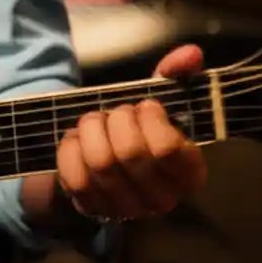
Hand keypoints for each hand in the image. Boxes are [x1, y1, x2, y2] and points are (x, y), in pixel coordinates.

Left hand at [55, 44, 208, 221]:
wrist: (98, 160)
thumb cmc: (134, 129)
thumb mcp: (154, 101)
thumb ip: (174, 75)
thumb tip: (191, 53)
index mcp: (188, 172)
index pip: (167, 148)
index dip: (149, 118)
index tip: (144, 107)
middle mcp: (162, 198)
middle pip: (130, 152)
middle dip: (116, 120)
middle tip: (115, 113)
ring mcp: (127, 208)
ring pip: (101, 163)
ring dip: (91, 130)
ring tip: (95, 123)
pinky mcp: (93, 209)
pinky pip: (76, 176)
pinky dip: (71, 148)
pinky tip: (77, 141)